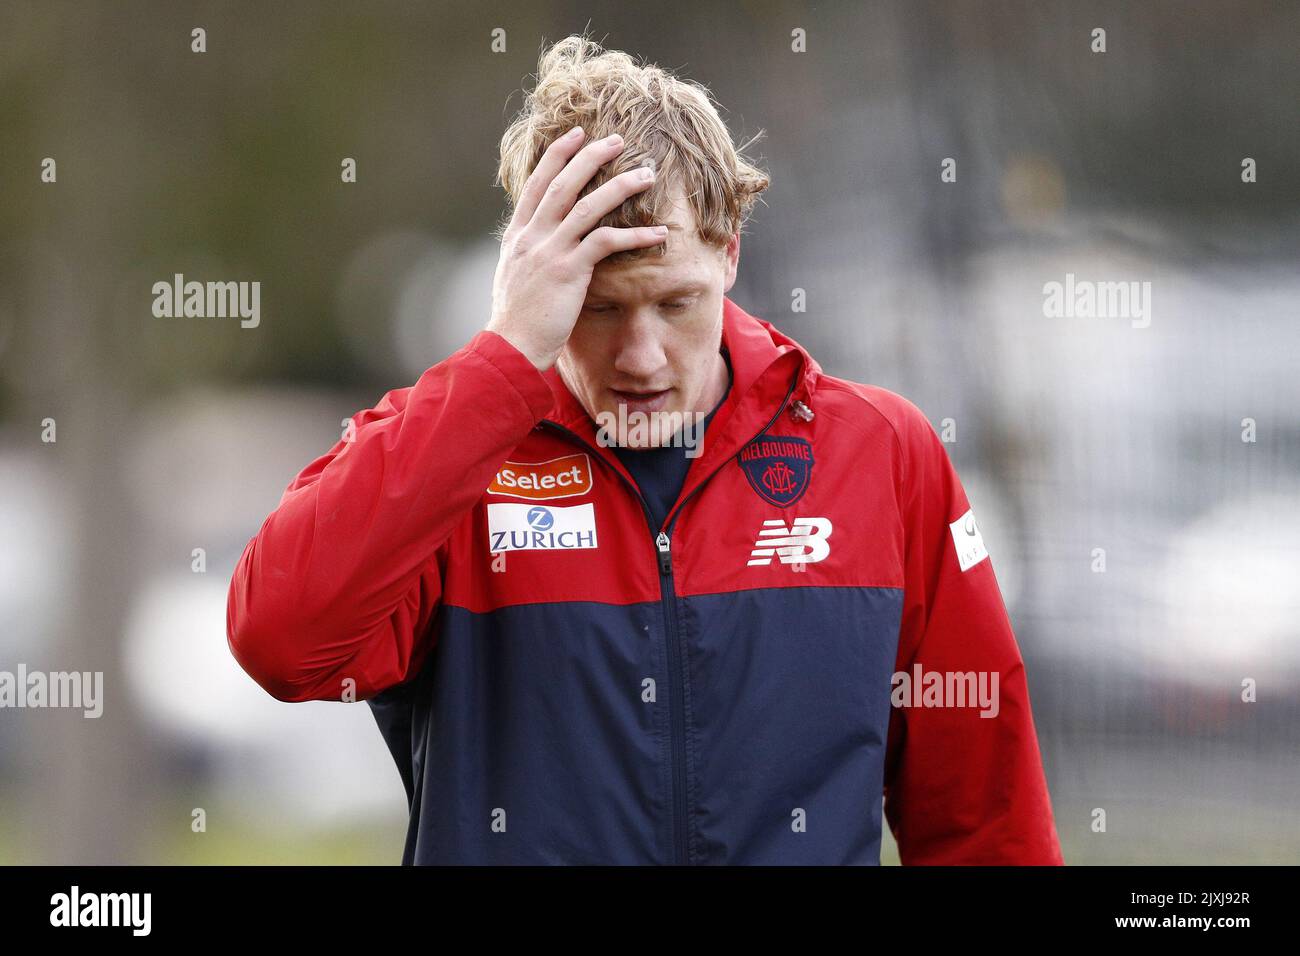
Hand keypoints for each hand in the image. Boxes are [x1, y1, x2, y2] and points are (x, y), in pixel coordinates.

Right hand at [485, 127, 665, 371]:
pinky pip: (606, 243)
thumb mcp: (515, 278)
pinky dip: (635, 235)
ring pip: (587, 206)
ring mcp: (549, 252)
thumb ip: (529, 255)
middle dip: (590, 156)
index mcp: (518, 236)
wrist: (509, 347)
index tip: (575, 135)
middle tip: (616, 139)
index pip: (536, 184)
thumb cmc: (517, 321)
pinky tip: (659, 234)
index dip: (557, 156)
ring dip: (619, 186)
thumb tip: (540, 243)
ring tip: (646, 174)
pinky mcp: (568, 271)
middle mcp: (531, 237)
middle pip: (563, 184)